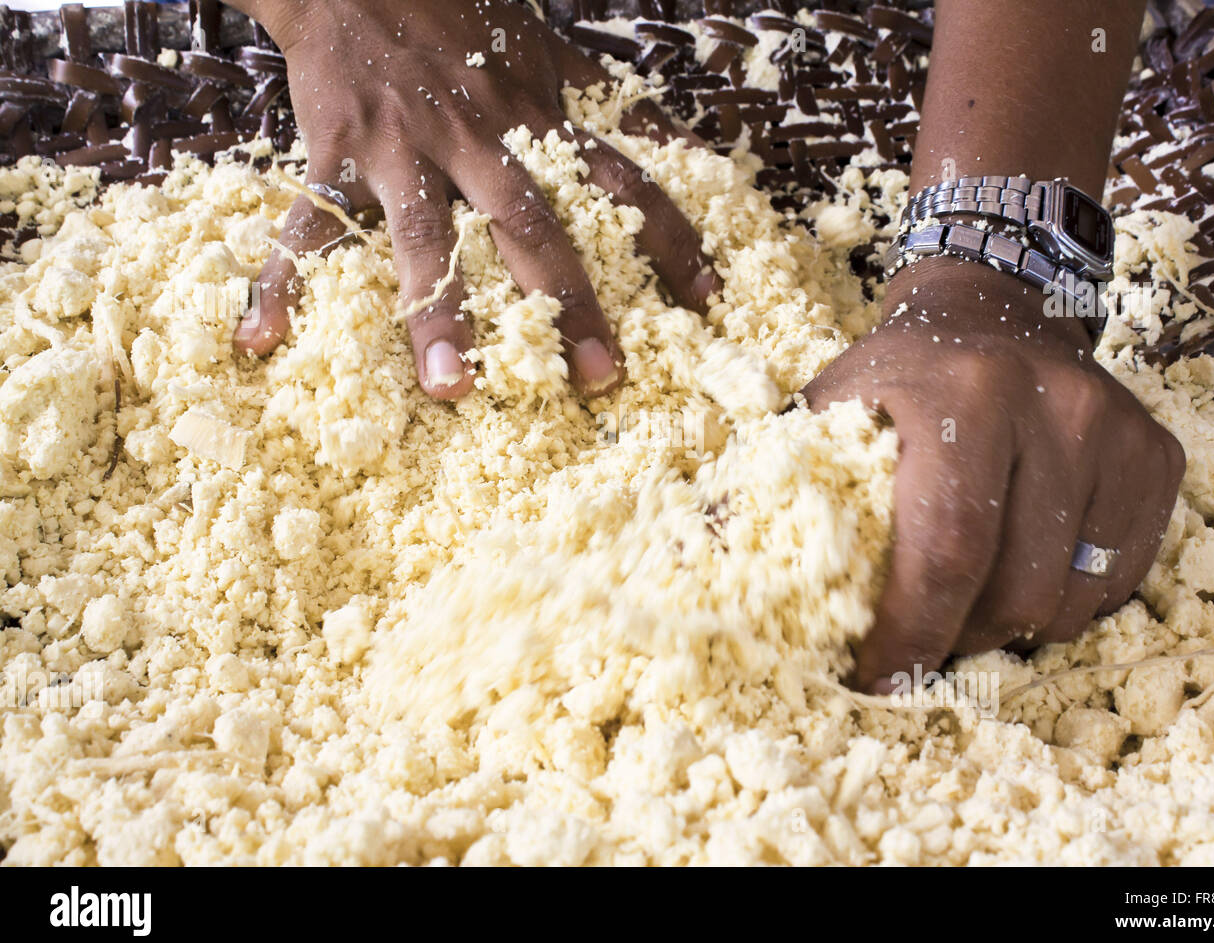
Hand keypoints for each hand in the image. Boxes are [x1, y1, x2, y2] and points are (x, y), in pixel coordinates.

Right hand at [231, 0, 718, 397]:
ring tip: (452, 390)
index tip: (708, 299)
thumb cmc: (457, 13)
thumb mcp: (544, 47)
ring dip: (437, 317)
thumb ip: (604, 98)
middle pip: (532, 227)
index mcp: (534, 113)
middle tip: (602, 377)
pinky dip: (281, 282)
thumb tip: (681, 141)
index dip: (671, 237)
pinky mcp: (336, 148)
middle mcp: (477, 134)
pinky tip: (260, 341)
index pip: (620, 179)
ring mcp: (404, 145)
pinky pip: (308, 222)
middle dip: (571, 303)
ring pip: (425, 239)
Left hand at [802, 256, 1184, 691]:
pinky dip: (1065, 602)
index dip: (911, 632)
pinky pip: (1118, 579)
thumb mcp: (828, 408)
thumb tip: (726, 580)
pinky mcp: (1157, 455)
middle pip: (1014, 589)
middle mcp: (1056, 406)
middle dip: (957, 640)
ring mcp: (1118, 432)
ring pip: (1070, 598)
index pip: (948, 550)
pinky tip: (1021, 572)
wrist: (990, 307)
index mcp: (966, 394)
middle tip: (920, 641)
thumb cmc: (896, 376)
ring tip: (966, 604)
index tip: (878, 675)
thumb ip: (786, 487)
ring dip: (1010, 628)